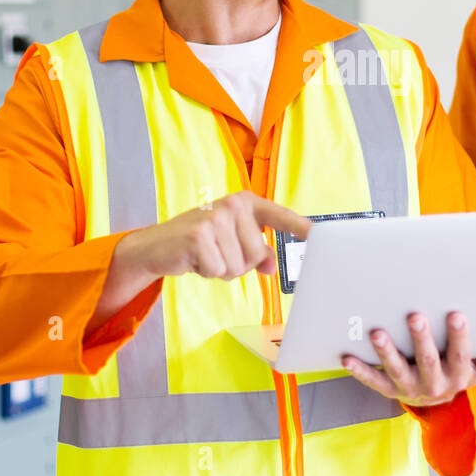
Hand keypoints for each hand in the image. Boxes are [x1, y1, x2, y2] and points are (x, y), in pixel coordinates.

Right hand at [121, 190, 310, 282]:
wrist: (157, 245)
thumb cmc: (200, 243)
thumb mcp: (232, 244)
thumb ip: (256, 252)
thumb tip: (271, 265)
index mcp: (245, 203)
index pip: (278, 215)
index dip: (300, 227)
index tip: (319, 235)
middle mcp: (233, 205)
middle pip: (257, 254)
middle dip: (238, 263)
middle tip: (217, 253)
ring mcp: (215, 217)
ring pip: (239, 266)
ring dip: (222, 269)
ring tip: (205, 255)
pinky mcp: (199, 235)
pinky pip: (219, 271)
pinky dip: (207, 272)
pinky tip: (195, 259)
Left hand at [342, 312, 475, 407]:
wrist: (435, 401)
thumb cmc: (457, 372)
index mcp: (457, 378)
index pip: (461, 358)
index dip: (459, 339)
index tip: (456, 315)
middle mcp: (433, 385)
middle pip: (427, 362)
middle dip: (421, 340)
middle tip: (415, 316)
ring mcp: (408, 388)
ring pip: (397, 371)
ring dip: (386, 352)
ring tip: (377, 333)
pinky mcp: (388, 389)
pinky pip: (373, 381)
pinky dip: (360, 370)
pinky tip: (347, 356)